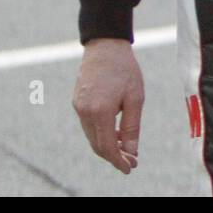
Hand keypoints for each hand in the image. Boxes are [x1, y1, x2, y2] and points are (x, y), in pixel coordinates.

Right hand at [72, 38, 143, 173]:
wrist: (105, 44)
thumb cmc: (124, 69)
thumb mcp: (135, 97)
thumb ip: (132, 126)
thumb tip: (131, 151)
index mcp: (100, 111)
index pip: (107, 147)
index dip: (118, 161)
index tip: (130, 168)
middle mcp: (85, 111)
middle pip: (97, 145)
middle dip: (114, 156)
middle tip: (130, 160)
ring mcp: (78, 106)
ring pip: (91, 136)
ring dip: (107, 145)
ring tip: (125, 146)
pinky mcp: (77, 101)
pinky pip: (88, 125)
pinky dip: (100, 133)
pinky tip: (114, 131)